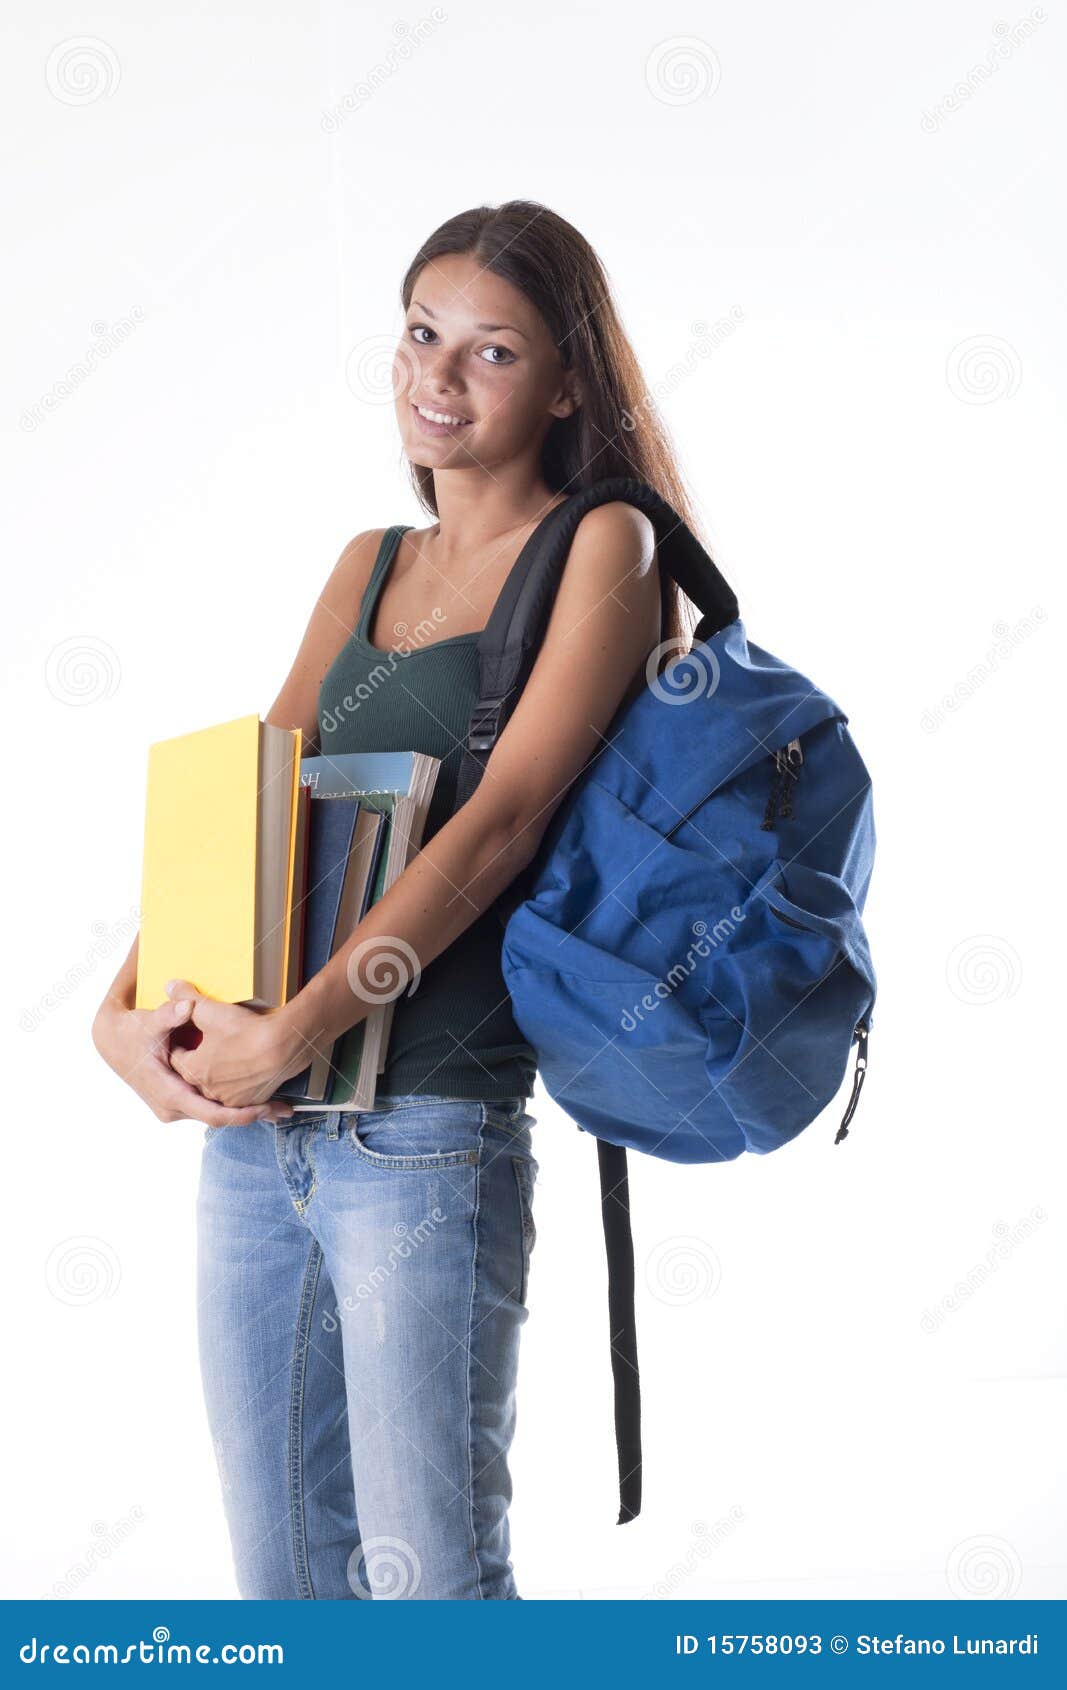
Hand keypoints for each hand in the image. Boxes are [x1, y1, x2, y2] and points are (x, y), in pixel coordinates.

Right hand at [91, 995, 292, 1125]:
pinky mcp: (181, 1103)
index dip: (241, 1114)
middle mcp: (173, 1109)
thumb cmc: (133, 1032)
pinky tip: (261, 1101)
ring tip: (280, 1107)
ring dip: (246, 1111)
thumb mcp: (150, 1024)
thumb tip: (185, 1005)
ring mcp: (176, 1109)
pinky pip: (211, 1108)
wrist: (114, 1042)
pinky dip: (234, 1105)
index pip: (212, 1114)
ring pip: (217, 1115)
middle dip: (252, 1114)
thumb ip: (169, 1015)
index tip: (266, 1109)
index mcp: (169, 1095)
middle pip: (220, 1118)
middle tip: (284, 1110)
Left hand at [164, 979, 308, 1111]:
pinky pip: (241, 1094)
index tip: (190, 1035)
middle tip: (210, 1044)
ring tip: (230, 1055)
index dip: (183, 1043)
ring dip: (221, 1074)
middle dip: (201, 1060)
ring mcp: (232, 1097)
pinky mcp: (253, 1100)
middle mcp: (210, 1090)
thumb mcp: (211, 1010)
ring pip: (219, 1086)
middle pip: (197, 1074)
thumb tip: (171, 986)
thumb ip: (186, 998)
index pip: (177, 1059)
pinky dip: (242, 1082)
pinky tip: (248, 1066)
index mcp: (194, 1070)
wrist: (285, 1046)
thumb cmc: (246, 1031)